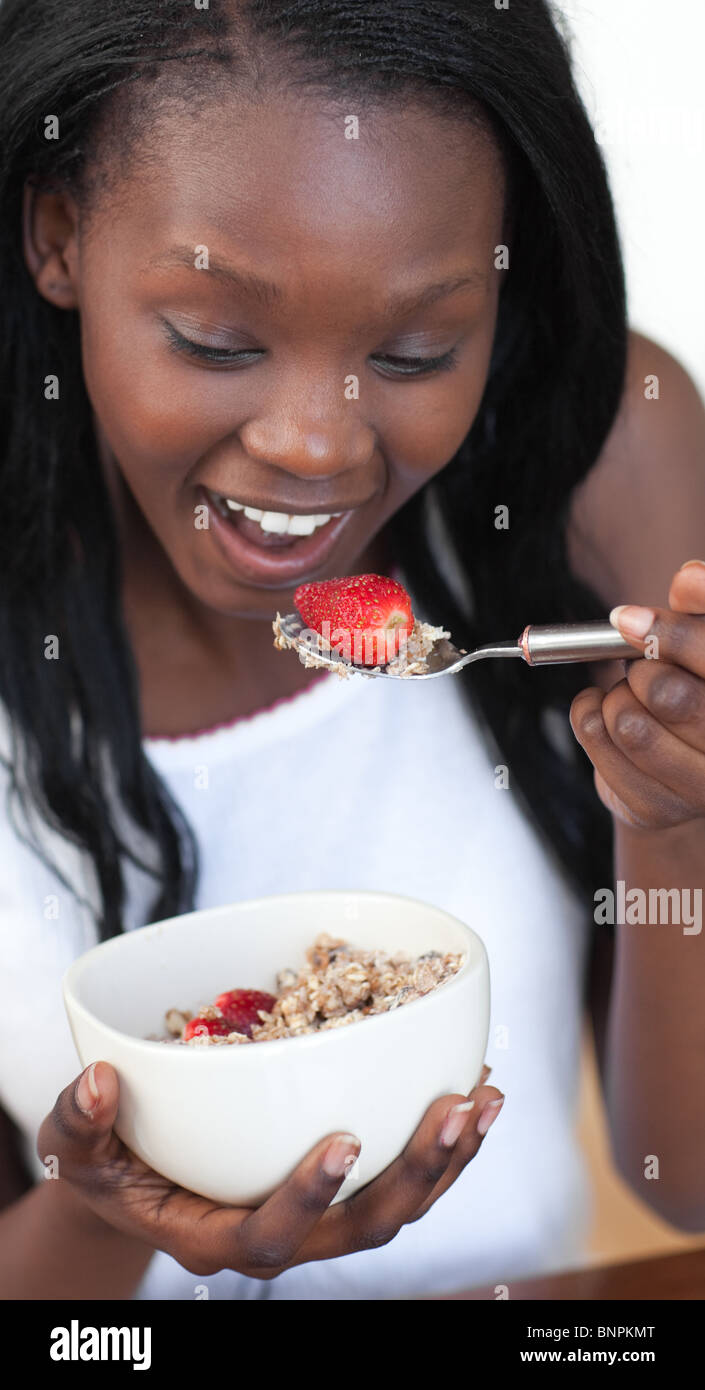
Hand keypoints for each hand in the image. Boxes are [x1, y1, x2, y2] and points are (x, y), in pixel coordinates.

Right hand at [38, 1060, 503, 1278]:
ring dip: (448, 1157)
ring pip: (396, 1209)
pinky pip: (401, 1178)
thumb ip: (81, 1120)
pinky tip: (473, 1090)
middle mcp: (276, 1235)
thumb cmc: (110, 1163)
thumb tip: (98, 1079)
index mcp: (212, 1235)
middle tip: (455, 1107)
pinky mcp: (339, 1190)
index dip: (307, 1197)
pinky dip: (443, 1140)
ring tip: (485, 1097)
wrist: (138, 1181)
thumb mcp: (80, 1148)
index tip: (342, 1142)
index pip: (266, 1236)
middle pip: (359, 1230)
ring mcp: (316, 1217)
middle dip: (415, 1173)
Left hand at [570, 560, 704, 829]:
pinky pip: (595, 736)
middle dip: (641, 669)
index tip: (628, 618)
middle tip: (642, 667)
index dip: (671, 634)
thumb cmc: (699, 684)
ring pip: (626, 720)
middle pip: (667, 694)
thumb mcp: (704, 641)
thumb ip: (703, 606)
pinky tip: (610, 717)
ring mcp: (702, 790)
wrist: (683, 763)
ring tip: (631, 697)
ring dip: (615, 695)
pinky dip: (589, 711)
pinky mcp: (657, 810)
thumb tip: (688, 577)